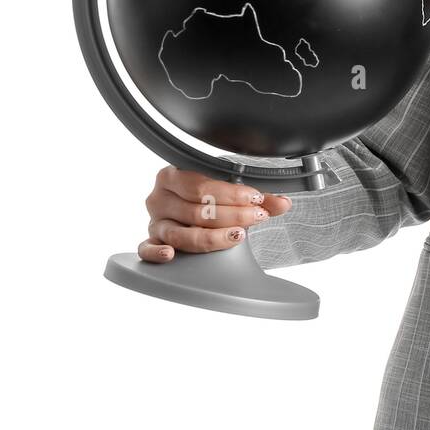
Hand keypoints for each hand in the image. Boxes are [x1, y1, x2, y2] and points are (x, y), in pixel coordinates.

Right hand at [138, 166, 293, 260]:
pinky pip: (146, 249)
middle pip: (195, 211)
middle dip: (232, 215)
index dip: (231, 194)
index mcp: (172, 175)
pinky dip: (156, 253)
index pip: (201, 186)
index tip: (256, 198)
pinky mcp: (150, 242)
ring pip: (180, 234)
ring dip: (212, 237)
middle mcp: (159, 198)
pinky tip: (171, 255)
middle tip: (257, 216)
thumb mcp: (231, 189)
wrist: (195, 205)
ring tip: (238, 235)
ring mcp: (154, 221)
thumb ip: (258, 197)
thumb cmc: (209, 193)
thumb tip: (283, 203)